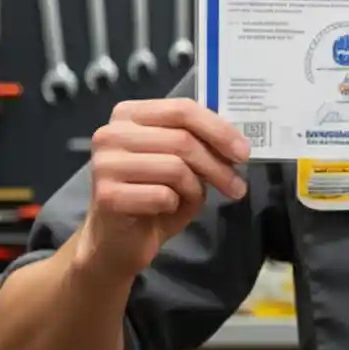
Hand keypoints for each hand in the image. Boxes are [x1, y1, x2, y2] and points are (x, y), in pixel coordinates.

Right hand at [75, 98, 250, 281]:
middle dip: (218, 166)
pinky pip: (162, 195)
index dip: (219, 130)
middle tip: (237, 187)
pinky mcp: (106, 195)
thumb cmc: (153, 196)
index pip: (182, 109)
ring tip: (194, 199)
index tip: (243, 152)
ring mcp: (105, 164)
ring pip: (175, 168)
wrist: (119, 239)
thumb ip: (200, 144)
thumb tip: (237, 145)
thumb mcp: (181, 162)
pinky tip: (165, 209)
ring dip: (196, 188)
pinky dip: (175, 205)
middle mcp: (111, 133)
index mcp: (129, 114)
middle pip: (182, 140)